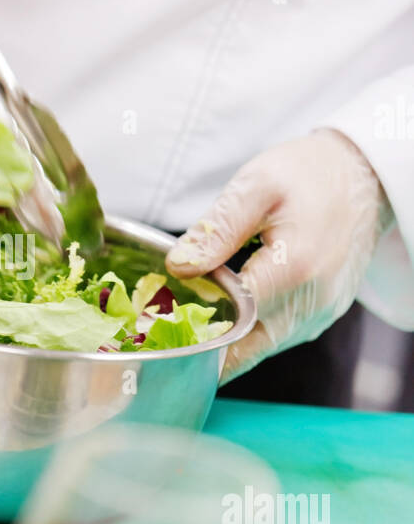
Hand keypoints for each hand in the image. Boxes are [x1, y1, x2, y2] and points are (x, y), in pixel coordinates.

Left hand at [165, 130, 389, 382]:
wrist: (364, 175)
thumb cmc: (309, 173)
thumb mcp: (255, 186)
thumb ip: (216, 230)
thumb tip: (179, 267)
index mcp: (292, 270)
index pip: (230, 325)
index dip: (191, 331)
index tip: (158, 327)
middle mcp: (310, 304)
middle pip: (243, 350)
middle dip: (202, 346)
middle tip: (163, 333)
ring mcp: (320, 315)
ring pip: (258, 349)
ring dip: (224, 341)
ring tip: (189, 318)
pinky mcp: (322, 316)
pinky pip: (276, 338)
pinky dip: (247, 331)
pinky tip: (225, 310)